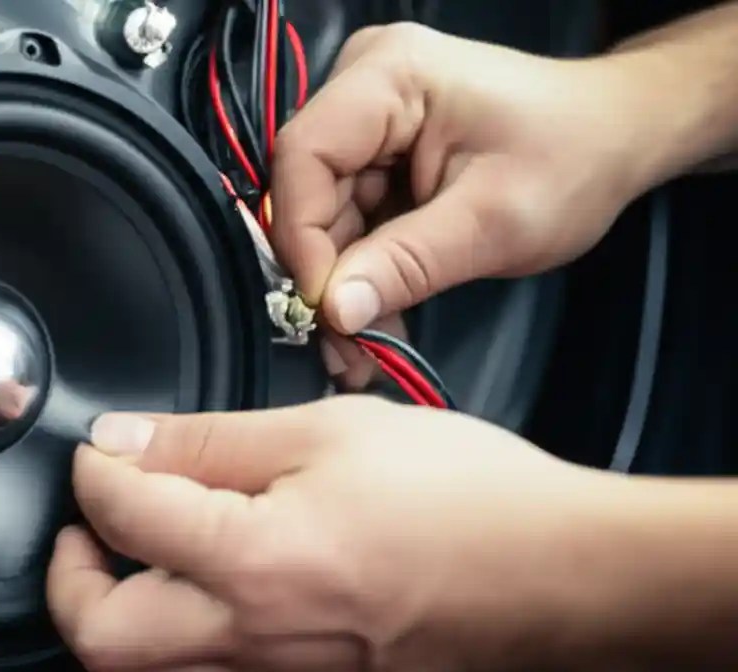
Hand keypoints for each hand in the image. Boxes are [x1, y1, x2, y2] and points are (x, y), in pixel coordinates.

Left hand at [47, 398, 626, 671]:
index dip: (92, 472)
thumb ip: (210, 442)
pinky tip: (192, 624)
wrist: (561, 580)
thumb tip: (126, 440)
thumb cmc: (468, 502)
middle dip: (69, 580)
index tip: (99, 454)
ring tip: (134, 574)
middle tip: (90, 529)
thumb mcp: (330, 433)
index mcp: (256, 561)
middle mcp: (257, 643)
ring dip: (111, 633)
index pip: (121, 517)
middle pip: (99, 644)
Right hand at [269, 24, 659, 373]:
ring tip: (360, 352)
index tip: (325, 306)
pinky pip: (346, 219)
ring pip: (321, 214)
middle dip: (323, 274)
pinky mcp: (374, 152)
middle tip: (342, 347)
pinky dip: (360, 273)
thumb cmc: (573, 159)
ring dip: (340, 286)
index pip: (304, 156)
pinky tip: (373, 320)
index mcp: (390, 75)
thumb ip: (408, 264)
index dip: (302, 236)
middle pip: (305, 189)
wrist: (615, 139)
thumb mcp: (493, 222)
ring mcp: (367, 118)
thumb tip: (335, 311)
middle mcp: (364, 84)